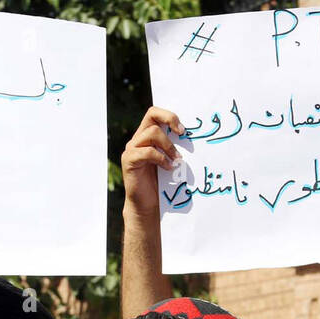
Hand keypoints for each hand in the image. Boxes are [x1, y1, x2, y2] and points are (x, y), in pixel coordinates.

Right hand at [122, 106, 183, 221]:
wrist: (146, 204)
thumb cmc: (160, 183)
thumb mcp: (168, 160)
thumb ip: (173, 147)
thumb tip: (190, 137)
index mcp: (146, 136)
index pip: (154, 113)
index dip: (169, 116)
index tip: (182, 130)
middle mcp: (137, 139)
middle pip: (151, 115)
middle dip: (169, 120)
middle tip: (182, 134)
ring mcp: (132, 149)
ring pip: (151, 133)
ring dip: (168, 146)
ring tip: (177, 160)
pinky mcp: (129, 161)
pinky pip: (147, 152)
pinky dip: (161, 159)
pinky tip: (168, 168)